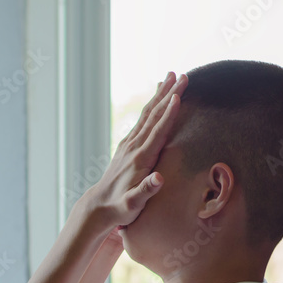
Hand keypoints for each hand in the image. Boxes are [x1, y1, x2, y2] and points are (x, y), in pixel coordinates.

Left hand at [80, 72, 187, 227]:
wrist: (100, 205)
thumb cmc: (120, 207)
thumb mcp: (133, 203)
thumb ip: (146, 190)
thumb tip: (159, 178)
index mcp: (140, 158)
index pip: (157, 132)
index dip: (168, 114)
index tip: (178, 96)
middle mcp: (134, 146)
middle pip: (154, 116)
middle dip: (169, 94)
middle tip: (183, 75)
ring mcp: (130, 144)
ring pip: (148, 114)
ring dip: (161, 94)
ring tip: (172, 76)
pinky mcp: (128, 145)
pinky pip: (143, 120)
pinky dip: (153, 105)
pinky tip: (158, 97)